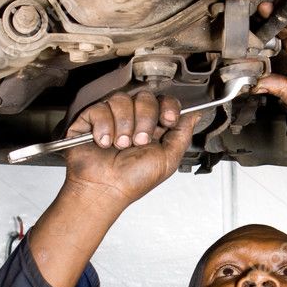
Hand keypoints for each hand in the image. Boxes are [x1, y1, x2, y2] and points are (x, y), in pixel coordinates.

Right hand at [63, 91, 198, 206]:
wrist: (106, 189)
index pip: (164, 101)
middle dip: (145, 120)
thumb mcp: (168, 160)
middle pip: (145, 97)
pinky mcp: (91, 118)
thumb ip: (182, 135)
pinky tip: (104, 143)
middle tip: (139, 141)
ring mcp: (112, 117)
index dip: (168, 107)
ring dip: (124, 126)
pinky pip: (100, 108)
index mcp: (154, 127)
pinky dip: (104, 128)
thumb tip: (195, 115)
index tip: (167, 121)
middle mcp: (134, 119)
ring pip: (122, 100)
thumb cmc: (133, 181)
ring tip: (120, 145)